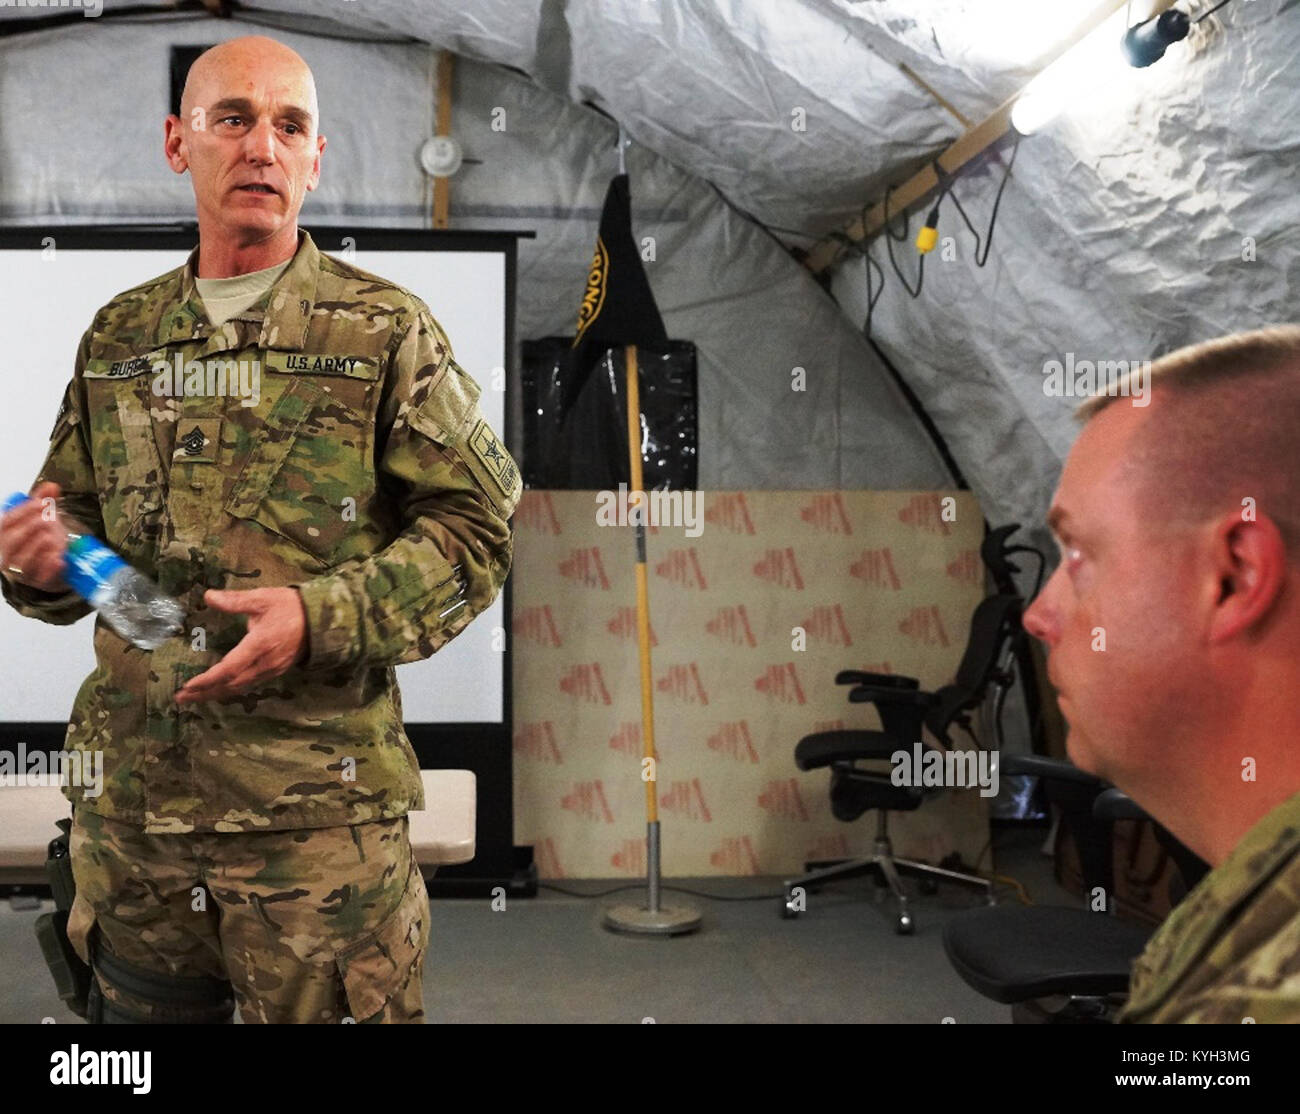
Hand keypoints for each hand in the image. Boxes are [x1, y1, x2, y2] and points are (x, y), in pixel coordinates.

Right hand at [0, 481, 70, 592]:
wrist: (53, 563)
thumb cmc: (41, 538)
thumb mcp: (40, 518)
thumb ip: (43, 501)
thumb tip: (51, 485)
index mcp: (3, 536)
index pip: (6, 523)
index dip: (23, 511)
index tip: (42, 503)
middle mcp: (7, 554)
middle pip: (11, 541)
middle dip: (30, 527)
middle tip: (47, 519)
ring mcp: (21, 570)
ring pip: (22, 560)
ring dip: (38, 546)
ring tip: (51, 537)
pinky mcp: (37, 582)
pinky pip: (40, 578)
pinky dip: (49, 568)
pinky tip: (59, 559)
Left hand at [175, 587, 307, 705]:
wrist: (322, 620)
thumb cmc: (291, 607)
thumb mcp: (263, 598)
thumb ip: (234, 600)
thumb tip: (208, 596)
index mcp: (259, 645)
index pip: (229, 669)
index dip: (208, 680)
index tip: (188, 685)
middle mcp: (265, 663)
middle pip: (231, 684)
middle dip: (205, 692)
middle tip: (181, 697)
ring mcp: (272, 670)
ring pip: (240, 687)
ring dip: (216, 693)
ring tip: (195, 697)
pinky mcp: (276, 671)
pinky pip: (249, 685)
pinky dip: (231, 689)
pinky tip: (220, 689)